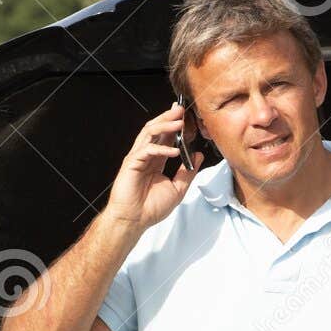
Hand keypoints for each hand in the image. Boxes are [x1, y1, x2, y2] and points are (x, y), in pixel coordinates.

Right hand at [103, 101, 204, 230]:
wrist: (135, 221)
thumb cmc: (151, 208)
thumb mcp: (178, 189)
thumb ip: (188, 172)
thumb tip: (199, 156)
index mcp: (155, 161)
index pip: (165, 137)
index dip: (175, 127)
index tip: (187, 117)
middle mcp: (145, 156)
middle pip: (155, 130)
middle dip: (168, 118)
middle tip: (180, 109)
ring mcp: (137, 158)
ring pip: (149, 133)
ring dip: (164, 125)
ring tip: (178, 121)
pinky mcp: (131, 164)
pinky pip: (146, 150)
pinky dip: (161, 148)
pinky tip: (175, 151)